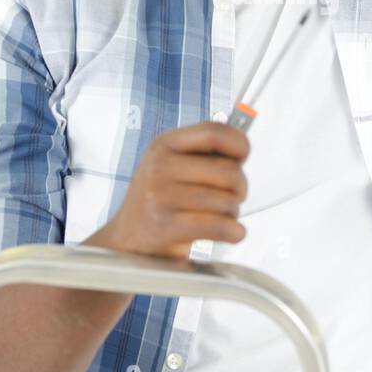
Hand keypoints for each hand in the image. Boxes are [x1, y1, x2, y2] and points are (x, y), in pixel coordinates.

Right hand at [92, 121, 249, 260]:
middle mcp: (160, 166)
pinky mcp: (165, 226)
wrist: (127, 239)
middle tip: (235, 197)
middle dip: (241, 188)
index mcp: (164, 144)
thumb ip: (204, 154)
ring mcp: (160, 196)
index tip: (244, 156)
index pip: (214, 132)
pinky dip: (233, 231)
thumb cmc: (159, 200)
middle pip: (228, 171)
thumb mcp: (171, 165)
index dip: (239, 143)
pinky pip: (216, 225)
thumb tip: (242, 147)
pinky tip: (234, 232)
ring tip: (222, 216)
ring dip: (233, 213)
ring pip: (226, 201)